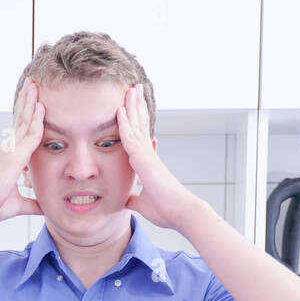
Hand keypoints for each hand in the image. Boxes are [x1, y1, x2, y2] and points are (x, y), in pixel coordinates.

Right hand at [0, 78, 44, 222]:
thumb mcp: (18, 204)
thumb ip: (31, 204)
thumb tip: (43, 207)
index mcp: (9, 156)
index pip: (21, 130)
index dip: (27, 114)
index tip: (34, 100)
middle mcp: (8, 148)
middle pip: (20, 118)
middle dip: (27, 100)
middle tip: (32, 83)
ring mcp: (10, 150)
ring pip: (24, 121)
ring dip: (30, 101)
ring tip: (34, 84)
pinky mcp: (13, 157)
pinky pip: (29, 136)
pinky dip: (37, 121)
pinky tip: (42, 108)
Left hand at [115, 85, 198, 230]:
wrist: (179, 213)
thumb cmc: (165, 210)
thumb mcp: (142, 203)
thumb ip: (133, 198)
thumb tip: (127, 199)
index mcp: (148, 162)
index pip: (140, 135)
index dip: (136, 120)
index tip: (132, 106)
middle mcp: (149, 154)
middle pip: (141, 123)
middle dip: (136, 105)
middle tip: (134, 87)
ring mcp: (147, 155)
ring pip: (137, 125)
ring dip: (132, 105)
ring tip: (130, 88)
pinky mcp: (145, 160)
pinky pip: (131, 138)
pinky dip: (124, 124)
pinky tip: (120, 110)